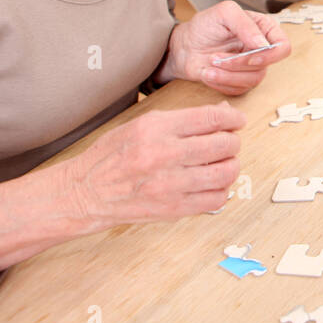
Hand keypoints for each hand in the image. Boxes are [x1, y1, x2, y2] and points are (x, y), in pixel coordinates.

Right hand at [64, 102, 245, 228]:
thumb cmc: (112, 156)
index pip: (211, 118)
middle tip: (228, 142)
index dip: (233, 118)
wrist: (85, 192)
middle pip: (224, 144)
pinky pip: (216, 199)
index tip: (237, 121)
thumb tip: (222, 113)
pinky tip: (212, 184)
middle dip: (232, 141)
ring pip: (226, 172)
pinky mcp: (173, 209)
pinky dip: (221, 190)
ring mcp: (170, 185)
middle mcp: (164, 155)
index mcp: (155, 128)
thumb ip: (182, 119)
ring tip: (223, 163)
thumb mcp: (142, 124)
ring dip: (231, 165)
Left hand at [159, 1, 289, 94]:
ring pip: (252, 81)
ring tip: (209, 65)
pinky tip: (208, 73)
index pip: (283, 46)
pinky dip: (221, 83)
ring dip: (226, 75)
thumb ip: (245, 24)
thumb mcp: (224, 13)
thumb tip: (263, 43)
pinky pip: (238, 90)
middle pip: (265, 66)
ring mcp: (250, 67)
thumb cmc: (203, 27)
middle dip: (238, 64)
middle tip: (216, 58)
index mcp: (263, 30)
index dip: (269, 54)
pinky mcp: (238, 82)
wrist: (183, 47)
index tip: (250, 53)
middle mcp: (260, 50)